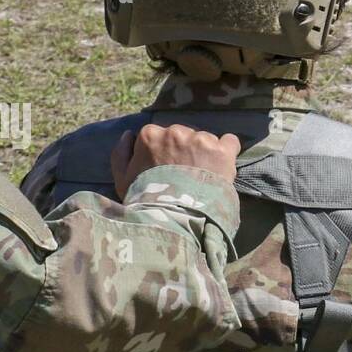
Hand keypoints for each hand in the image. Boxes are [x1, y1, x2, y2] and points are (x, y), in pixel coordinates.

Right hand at [111, 123, 239, 195]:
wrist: (174, 220)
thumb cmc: (144, 201)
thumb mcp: (121, 180)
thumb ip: (120, 154)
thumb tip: (129, 135)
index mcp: (150, 135)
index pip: (159, 135)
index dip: (163, 152)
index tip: (165, 168)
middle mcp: (175, 132)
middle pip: (183, 135)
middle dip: (185, 150)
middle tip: (185, 175)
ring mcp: (200, 140)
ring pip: (205, 140)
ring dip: (204, 154)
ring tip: (202, 178)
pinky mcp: (222, 151)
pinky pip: (230, 142)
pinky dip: (227, 152)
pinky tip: (221, 168)